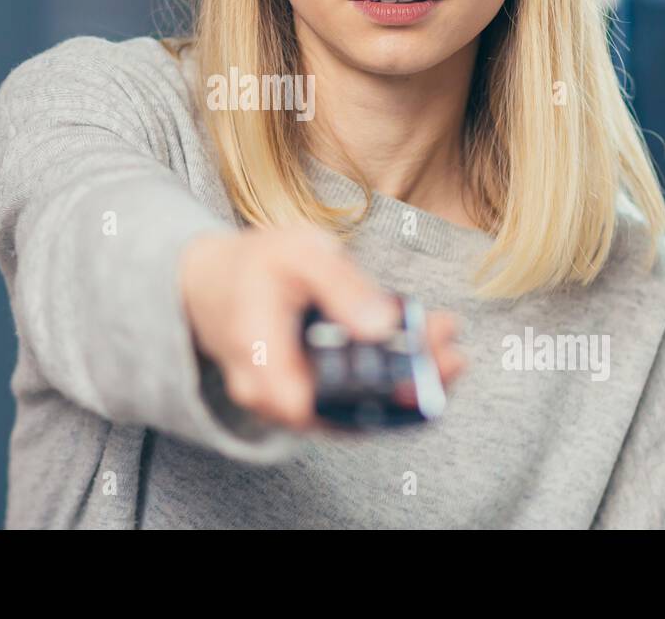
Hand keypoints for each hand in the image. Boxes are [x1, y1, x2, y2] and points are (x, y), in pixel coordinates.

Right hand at [179, 226, 465, 430]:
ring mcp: (288, 405)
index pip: (329, 401)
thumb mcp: (297, 253)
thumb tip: (382, 326)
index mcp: (261, 363)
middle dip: (411, 380)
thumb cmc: (253, 263)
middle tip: (453, 347)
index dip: (386, 390)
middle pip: (353, 411)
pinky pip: (352, 401)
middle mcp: (272, 400)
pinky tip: (421, 352)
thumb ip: (339, 286)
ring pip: (357, 410)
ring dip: (407, 380)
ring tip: (444, 342)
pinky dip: (390, 380)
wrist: (211, 282)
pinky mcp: (304, 398)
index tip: (433, 356)